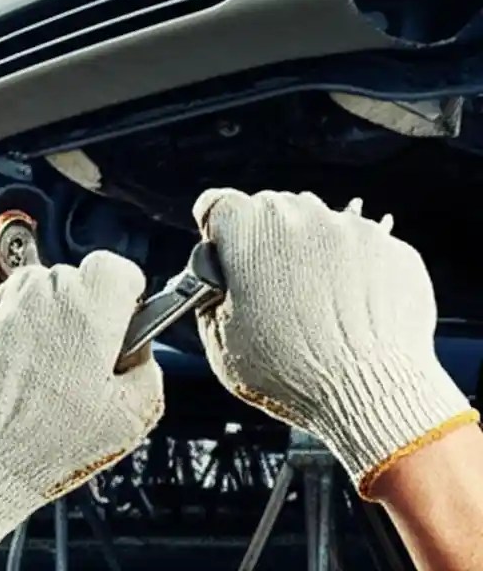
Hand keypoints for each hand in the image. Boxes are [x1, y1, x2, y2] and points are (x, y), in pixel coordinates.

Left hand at [0, 251, 162, 568]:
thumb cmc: (55, 443)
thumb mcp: (133, 415)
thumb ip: (149, 367)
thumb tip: (140, 349)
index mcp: (87, 311)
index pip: (115, 267)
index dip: (125, 293)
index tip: (124, 318)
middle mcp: (42, 297)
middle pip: (76, 278)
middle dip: (86, 309)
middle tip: (86, 358)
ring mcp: (3, 306)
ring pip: (38, 290)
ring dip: (49, 315)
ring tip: (50, 369)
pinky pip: (6, 309)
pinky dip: (16, 328)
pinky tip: (21, 369)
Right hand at [192, 189, 478, 497]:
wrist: (370, 397)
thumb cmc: (292, 374)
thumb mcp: (220, 343)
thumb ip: (207, 297)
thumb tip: (213, 283)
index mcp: (248, 230)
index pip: (218, 204)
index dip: (216, 231)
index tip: (223, 250)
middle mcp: (302, 216)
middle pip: (271, 212)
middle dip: (264, 244)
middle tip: (268, 293)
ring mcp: (353, 230)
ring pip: (319, 228)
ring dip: (309, 256)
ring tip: (312, 308)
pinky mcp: (393, 250)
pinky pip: (362, 250)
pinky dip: (352, 272)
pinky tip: (345, 312)